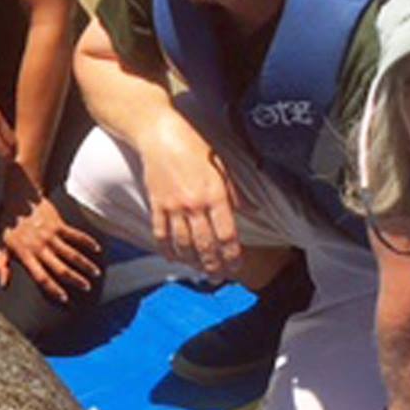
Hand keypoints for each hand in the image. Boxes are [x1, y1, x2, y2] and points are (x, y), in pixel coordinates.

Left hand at [0, 172, 100, 302]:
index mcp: (26, 255)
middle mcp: (40, 247)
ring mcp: (51, 236)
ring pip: (72, 254)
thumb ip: (0, 266)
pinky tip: (96, 249)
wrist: (19, 199)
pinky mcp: (58, 224)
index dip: (53, 289)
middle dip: (75, 280)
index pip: (41, 277)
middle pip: (61, 268)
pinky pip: (76, 235)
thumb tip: (3, 284)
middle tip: (86, 288)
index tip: (64, 297)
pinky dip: (87, 242)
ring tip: (95, 273)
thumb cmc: (8, 225)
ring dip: (85, 264)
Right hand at [139, 116, 242, 277]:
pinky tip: (173, 258)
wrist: (159, 132)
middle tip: (219, 277)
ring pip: (183, 244)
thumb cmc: (192, 144)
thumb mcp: (221, 165)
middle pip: (205, 245)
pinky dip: (167, 249)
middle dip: (213, 265)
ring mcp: (173, 206)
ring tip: (199, 271)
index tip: (236, 265)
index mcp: (214, 194)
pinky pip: (161, 233)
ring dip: (192, 262)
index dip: (232, 255)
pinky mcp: (156, 204)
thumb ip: (235, 192)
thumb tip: (252, 210)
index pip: (226, 234)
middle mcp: (194, 204)